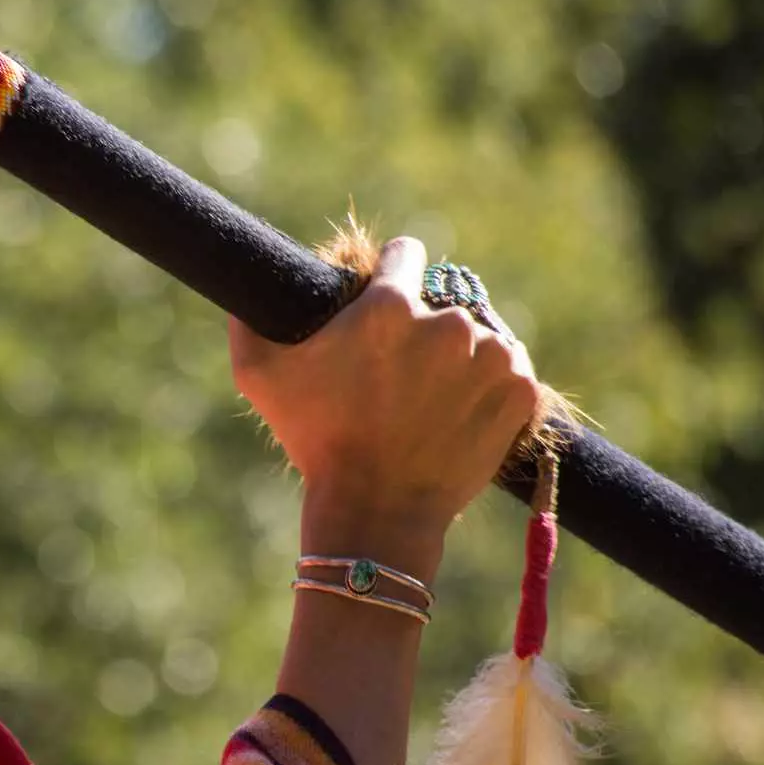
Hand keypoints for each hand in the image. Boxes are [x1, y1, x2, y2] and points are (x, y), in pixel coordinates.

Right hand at [229, 236, 540, 576]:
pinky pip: (508, 368)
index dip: (389, 276)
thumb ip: (247, 318)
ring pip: (479, 334)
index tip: (382, 304)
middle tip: (396, 372)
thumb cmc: (314, 439)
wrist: (376, 510)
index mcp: (392, 305)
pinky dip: (489, 383)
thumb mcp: (258, 375)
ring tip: (426, 397)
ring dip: (458, 354)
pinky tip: (457, 409)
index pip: (406, 253)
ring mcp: (493, 357)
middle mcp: (450, 321)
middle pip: (441, 300)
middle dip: (421, 325)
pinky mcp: (520, 391)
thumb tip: (243, 288)